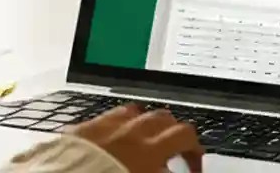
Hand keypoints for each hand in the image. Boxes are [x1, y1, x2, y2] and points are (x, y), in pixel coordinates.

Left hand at [68, 105, 203, 172]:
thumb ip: (160, 172)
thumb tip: (169, 171)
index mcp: (149, 150)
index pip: (185, 136)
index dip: (195, 151)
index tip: (192, 168)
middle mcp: (130, 132)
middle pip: (163, 118)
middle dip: (173, 132)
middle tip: (174, 150)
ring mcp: (107, 126)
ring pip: (137, 112)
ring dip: (147, 123)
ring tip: (148, 138)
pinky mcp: (84, 128)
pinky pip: (109, 116)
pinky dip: (120, 123)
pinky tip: (118, 133)